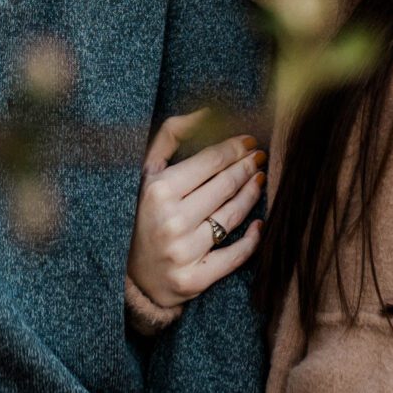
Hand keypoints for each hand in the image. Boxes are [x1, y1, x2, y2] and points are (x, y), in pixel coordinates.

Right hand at [128, 111, 264, 315]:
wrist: (131, 274)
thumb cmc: (143, 213)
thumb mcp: (146, 172)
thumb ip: (172, 136)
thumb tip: (205, 112)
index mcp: (158, 190)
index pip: (209, 162)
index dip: (234, 148)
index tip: (249, 141)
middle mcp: (171, 220)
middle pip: (225, 186)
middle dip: (247, 167)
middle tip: (259, 157)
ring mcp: (184, 252)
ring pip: (232, 217)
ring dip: (252, 195)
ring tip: (260, 180)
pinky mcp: (195, 279)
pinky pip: (234, 257)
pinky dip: (252, 240)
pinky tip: (260, 224)